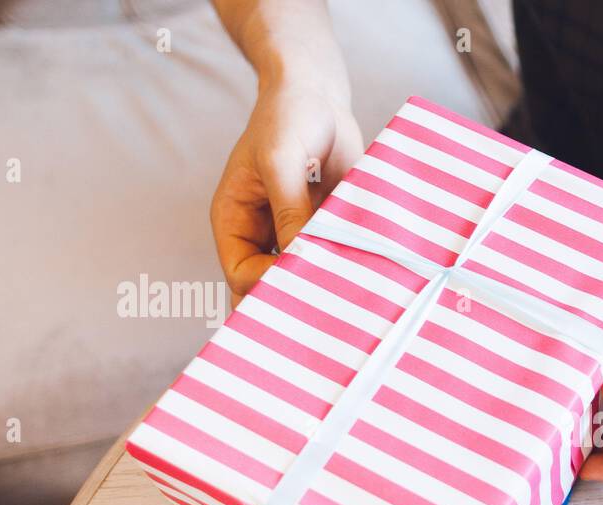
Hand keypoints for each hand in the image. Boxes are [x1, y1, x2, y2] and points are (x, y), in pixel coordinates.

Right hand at [210, 80, 362, 301]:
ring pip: (304, 279)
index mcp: (235, 223)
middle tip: (326, 307)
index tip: (302, 278)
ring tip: (350, 294)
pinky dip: (347, 270)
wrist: (321, 98)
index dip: (267, 285)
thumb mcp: (280, 160)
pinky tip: (367, 275)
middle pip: (269, 288)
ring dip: (324, 287)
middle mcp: (262, 237)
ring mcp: (295, 238)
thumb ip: (289, 209)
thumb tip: (300, 257)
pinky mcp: (327, 232)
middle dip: (293, 299)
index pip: (241, 275)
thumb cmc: (287, 119)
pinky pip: (334, 261)